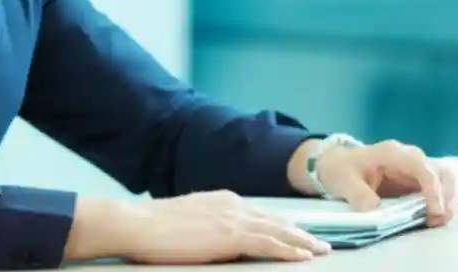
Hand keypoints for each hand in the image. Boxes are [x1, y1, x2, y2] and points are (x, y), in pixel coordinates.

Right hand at [65, 191, 330, 263]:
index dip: (280, 225)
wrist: (138, 223)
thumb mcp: (186, 221)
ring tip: (320, 251)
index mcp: (220, 201)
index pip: (258, 214)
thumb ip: (206, 226)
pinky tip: (303, 256)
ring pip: (277, 230)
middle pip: (273, 220)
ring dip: (301, 241)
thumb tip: (215, 238)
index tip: (295, 232)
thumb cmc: (152, 228)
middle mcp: (231, 205)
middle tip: (319, 243)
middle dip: (298, 232)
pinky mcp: (230, 235)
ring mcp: (232, 218)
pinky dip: (289, 249)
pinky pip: (268, 243)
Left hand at [311, 139, 457, 226]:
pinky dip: (442, 204)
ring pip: (445, 180)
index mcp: (393, 154)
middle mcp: (410, 158)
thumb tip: (374, 209)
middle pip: (442, 171)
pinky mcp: (416, 181)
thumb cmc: (341, 170)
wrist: (337, 165)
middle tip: (440, 218)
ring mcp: (415, 169)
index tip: (434, 210)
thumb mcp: (343, 181)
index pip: (422, 167)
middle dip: (448, 195)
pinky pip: (438, 189)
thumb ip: (358, 194)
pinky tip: (432, 218)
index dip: (432, 188)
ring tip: (438, 221)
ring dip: (449, 201)